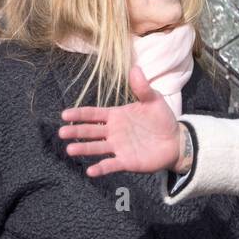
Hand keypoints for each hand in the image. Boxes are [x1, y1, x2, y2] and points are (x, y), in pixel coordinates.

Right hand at [58, 65, 181, 176]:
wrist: (176, 141)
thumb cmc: (162, 119)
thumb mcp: (153, 101)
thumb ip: (142, 88)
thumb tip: (136, 68)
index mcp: (116, 116)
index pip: (93, 114)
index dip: (79, 114)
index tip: (64, 114)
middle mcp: (112, 132)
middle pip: (90, 131)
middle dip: (76, 132)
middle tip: (62, 133)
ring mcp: (118, 147)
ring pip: (96, 148)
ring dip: (84, 149)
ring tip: (71, 150)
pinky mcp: (126, 161)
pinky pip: (111, 164)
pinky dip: (101, 168)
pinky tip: (91, 171)